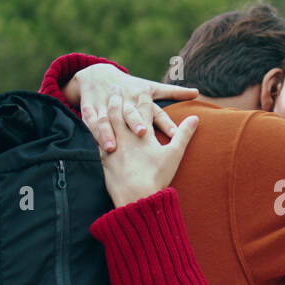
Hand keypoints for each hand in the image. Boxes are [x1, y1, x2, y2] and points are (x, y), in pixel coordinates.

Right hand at [67, 63, 197, 152]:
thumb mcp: (152, 87)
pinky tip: (95, 146)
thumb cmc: (131, 85)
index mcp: (142, 96)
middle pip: (132, 113)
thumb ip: (174, 92)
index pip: (157, 112)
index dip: (165, 123)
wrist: (98, 75)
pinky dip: (93, 134)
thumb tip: (198, 92)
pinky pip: (91, 123)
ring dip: (110, 132)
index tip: (174, 134)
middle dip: (136, 122)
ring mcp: (107, 106)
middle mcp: (126, 101)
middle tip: (142, 134)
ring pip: (109, 119)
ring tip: (112, 147)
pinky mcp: (91, 110)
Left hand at [99, 92, 198, 207]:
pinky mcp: (103, 157)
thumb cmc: (157, 176)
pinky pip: (95, 138)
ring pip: (107, 121)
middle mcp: (127, 135)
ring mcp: (114, 145)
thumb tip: (195, 118)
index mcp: (144, 133)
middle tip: (116, 87)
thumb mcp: (174, 154)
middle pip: (122, 111)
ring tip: (103, 101)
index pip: (144, 110)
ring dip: (105, 109)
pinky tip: (88, 124)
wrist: (135, 197)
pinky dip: (92, 128)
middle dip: (120, 98)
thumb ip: (184, 134)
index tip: (142, 88)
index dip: (143, 97)